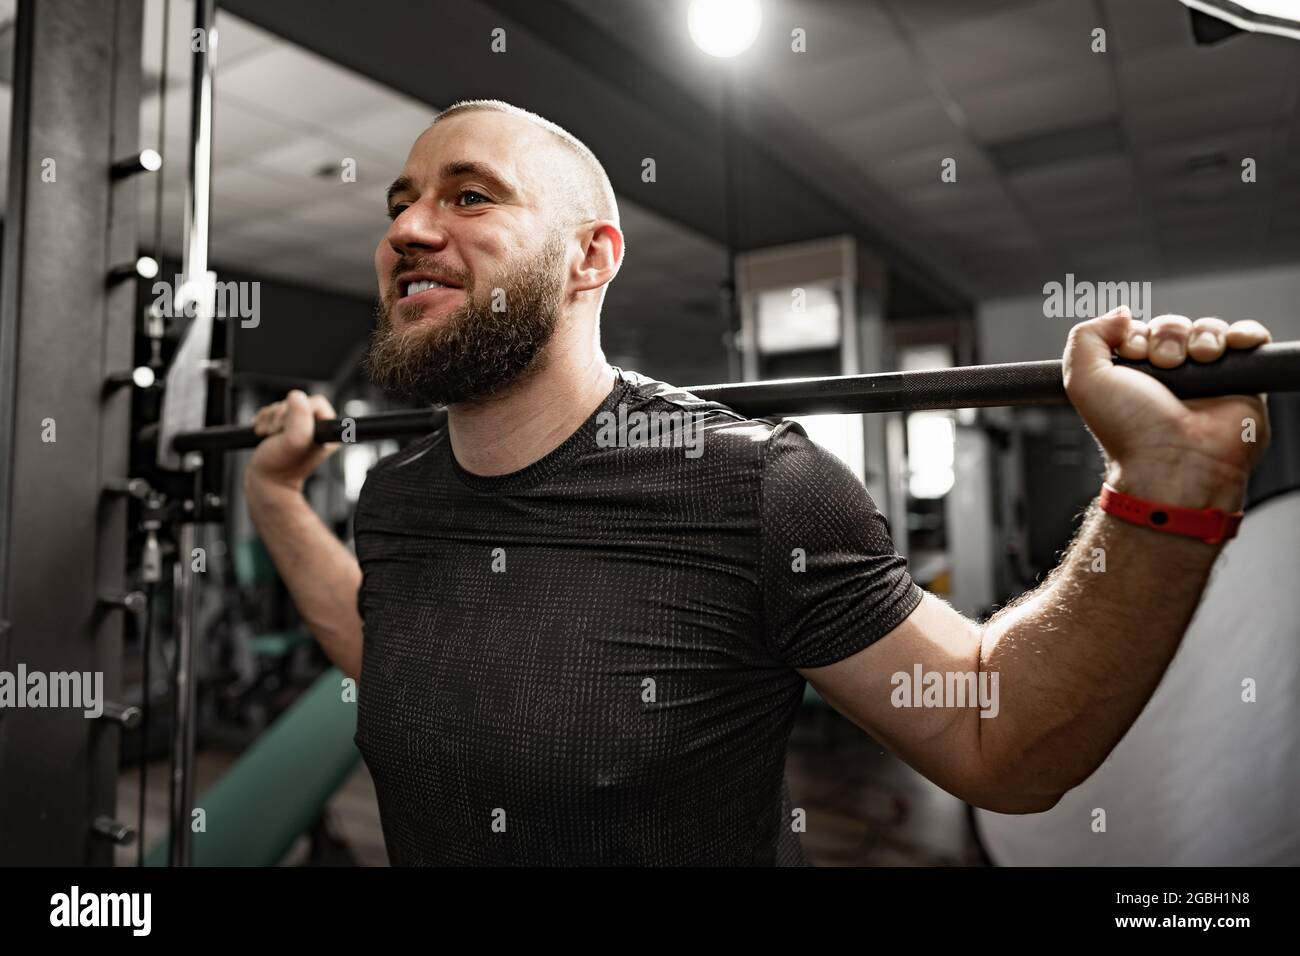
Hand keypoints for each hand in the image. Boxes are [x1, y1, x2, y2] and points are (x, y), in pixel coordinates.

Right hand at [244, 390, 341, 494]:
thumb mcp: (294, 440)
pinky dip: (264, 420)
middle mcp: (316, 428)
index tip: (290, 428)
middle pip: (296, 402)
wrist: (264, 482)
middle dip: (280, 416)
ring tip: (269, 436)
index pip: (316, 401)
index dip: (298, 411)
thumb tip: (297, 396)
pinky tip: (264, 434)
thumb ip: (300, 416)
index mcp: (328, 431)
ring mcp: (299, 428)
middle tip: (276, 434)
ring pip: (282, 406)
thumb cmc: (280, 467)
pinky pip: (271, 411)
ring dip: (270, 419)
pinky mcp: (283, 428)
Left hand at [1062, 306, 1271, 511]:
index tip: (1134, 355)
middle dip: (1168, 336)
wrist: (1175, 461)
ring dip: (1202, 336)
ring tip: (1200, 360)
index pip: (1140, 331)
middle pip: (1174, 327)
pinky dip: (1243, 334)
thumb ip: (1085, 337)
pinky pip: (1250, 340)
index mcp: (1134, 377)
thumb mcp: (1084, 380)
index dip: (1137, 335)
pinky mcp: (1245, 382)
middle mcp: (1170, 377)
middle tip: (1166, 364)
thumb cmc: (1129, 430)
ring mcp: (1208, 378)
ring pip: (1209, 329)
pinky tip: (1231, 345)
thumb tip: (1121, 313)